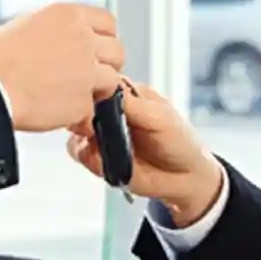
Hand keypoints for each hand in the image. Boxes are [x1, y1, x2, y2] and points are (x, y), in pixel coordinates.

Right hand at [0, 2, 123, 131]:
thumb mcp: (27, 26)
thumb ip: (56, 31)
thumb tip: (67, 40)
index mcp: (68, 16)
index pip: (108, 23)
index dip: (104, 40)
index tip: (97, 51)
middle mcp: (82, 39)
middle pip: (117, 52)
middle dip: (106, 66)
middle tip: (87, 78)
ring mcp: (86, 71)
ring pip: (111, 82)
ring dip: (95, 92)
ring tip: (69, 98)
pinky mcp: (82, 102)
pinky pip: (92, 111)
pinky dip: (79, 116)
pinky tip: (58, 113)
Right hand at [67, 81, 224, 225]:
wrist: (186, 179)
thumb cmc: (180, 141)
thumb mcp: (161, 117)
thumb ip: (132, 104)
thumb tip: (105, 89)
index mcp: (126, 95)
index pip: (99, 80)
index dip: (92, 85)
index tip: (93, 94)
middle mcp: (110, 113)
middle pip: (80, 103)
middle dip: (80, 111)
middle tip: (92, 123)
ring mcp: (102, 135)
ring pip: (74, 128)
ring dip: (81, 134)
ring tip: (100, 142)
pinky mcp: (98, 158)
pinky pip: (79, 152)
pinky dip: (86, 155)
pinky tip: (104, 159)